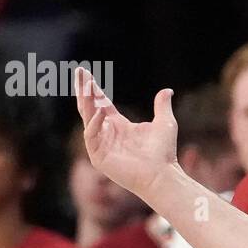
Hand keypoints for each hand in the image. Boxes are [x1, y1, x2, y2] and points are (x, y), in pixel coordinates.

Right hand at [74, 68, 177, 200]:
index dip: (94, 89)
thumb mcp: (165, 123)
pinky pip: (91, 135)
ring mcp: (100, 145)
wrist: (162, 174)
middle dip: (84, 90)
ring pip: (88, 118)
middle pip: (90, 108)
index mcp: (119, 125)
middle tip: (79, 72)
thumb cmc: (164, 153)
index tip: (86, 73)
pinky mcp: (98, 156)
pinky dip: (94, 123)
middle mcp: (107, 133)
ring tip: (85, 85)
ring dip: (86, 101)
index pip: (101, 104)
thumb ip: (162, 106)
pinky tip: (99, 112)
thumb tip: (167, 90)